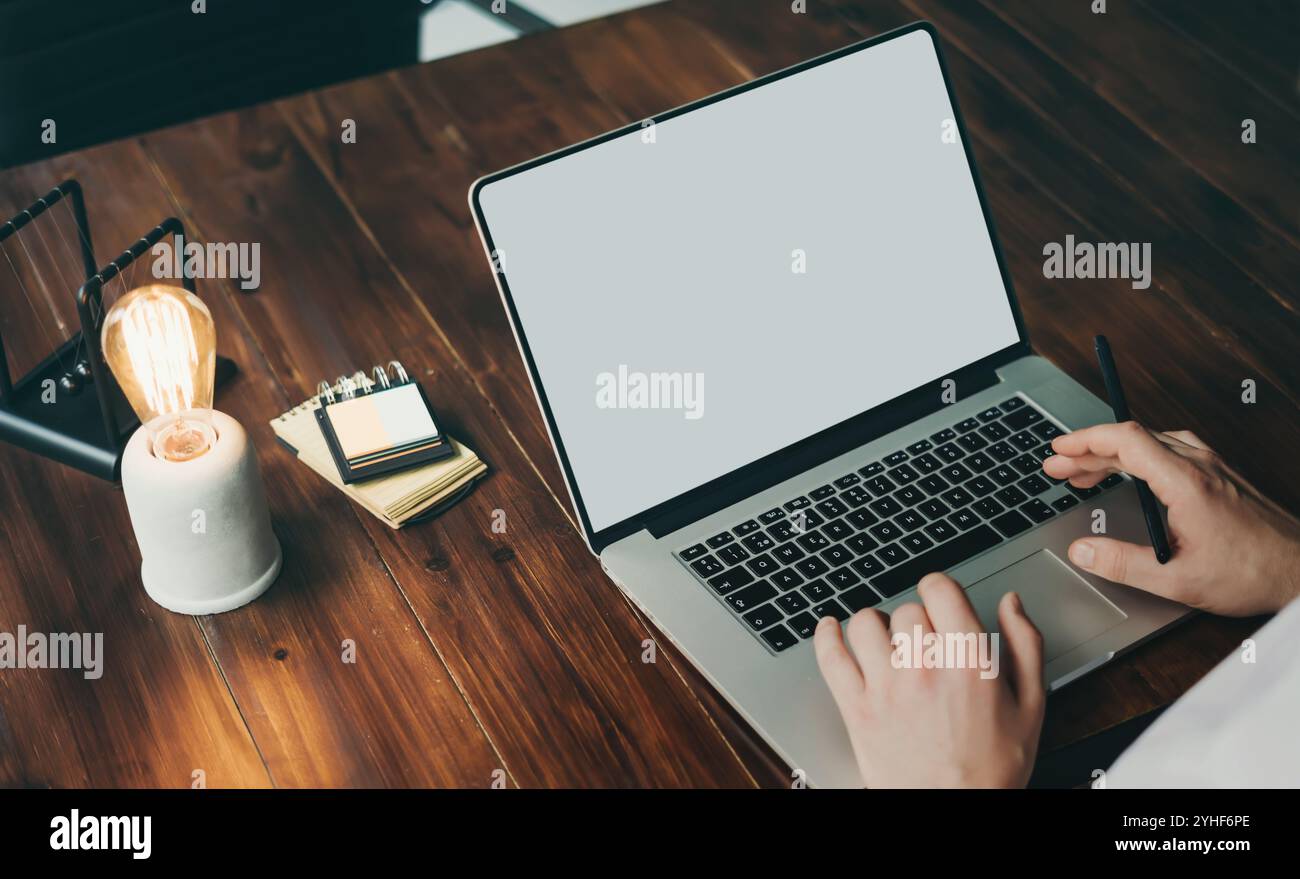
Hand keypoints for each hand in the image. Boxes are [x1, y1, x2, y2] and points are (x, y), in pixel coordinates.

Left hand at [814, 574, 1044, 787]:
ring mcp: (886, 686)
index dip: (939, 588)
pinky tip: (829, 629)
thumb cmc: (993, 768)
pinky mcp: (857, 709)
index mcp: (969, 660)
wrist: (955, 811)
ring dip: (875, 627)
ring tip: (884, 641)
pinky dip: (826, 637)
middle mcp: (924, 666)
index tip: (939, 598)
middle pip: (905, 609)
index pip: (940, 589)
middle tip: (923, 641)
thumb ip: (1025, 645)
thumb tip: (1011, 603)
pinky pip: (830, 657)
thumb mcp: (1030, 706)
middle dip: (915, 620)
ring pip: (865, 624)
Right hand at [1044, 422, 1299, 616]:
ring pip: (1153, 442)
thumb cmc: (1254, 573)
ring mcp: (1214, 467)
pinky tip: (1134, 472)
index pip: (1126, 440)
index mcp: (1186, 482)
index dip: (1086, 440)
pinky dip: (1140, 456)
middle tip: (1058, 467)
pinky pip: (1172, 449)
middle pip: (1134, 439)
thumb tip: (1083, 551)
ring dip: (1114, 452)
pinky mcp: (1222, 475)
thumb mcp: (1177, 579)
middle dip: (1089, 450)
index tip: (1060, 450)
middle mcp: (1200, 465)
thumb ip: (1123, 564)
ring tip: (1087, 471)